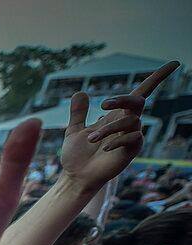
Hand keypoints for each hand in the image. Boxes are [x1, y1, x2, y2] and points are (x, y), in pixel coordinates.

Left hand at [60, 61, 178, 192]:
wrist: (76, 176)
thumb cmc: (77, 155)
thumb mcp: (74, 130)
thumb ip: (78, 113)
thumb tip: (79, 92)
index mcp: (117, 115)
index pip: (141, 92)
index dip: (157, 78)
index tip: (175, 63)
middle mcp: (128, 123)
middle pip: (138, 101)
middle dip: (122, 99)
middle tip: (102, 104)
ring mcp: (131, 137)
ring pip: (130, 121)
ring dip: (108, 128)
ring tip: (91, 139)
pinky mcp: (132, 151)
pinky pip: (133, 138)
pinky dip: (117, 140)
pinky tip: (104, 148)